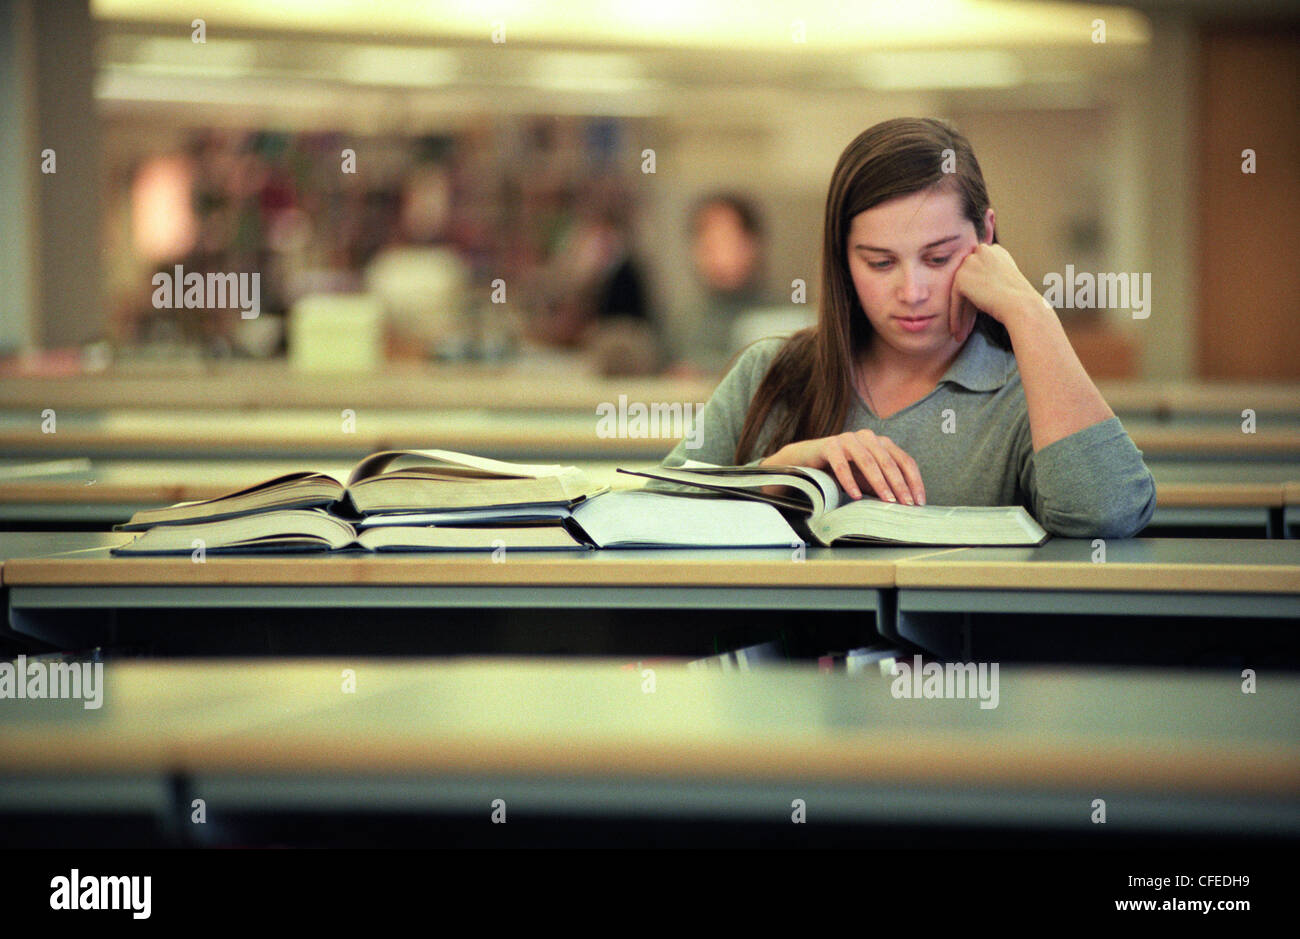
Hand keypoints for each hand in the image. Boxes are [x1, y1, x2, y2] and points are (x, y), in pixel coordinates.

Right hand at [763, 430, 924, 504]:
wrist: (808, 461)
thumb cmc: (843, 471)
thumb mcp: (867, 479)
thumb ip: (884, 486)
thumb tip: (905, 505)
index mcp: (881, 443)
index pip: (904, 461)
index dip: (914, 481)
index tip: (919, 501)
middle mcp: (868, 437)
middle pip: (889, 461)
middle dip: (899, 484)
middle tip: (905, 504)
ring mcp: (848, 439)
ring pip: (868, 461)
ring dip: (879, 483)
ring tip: (886, 501)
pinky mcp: (830, 445)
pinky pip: (841, 464)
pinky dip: (849, 481)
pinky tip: (855, 495)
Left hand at [948, 243, 1045, 339]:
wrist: (1023, 305)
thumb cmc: (1020, 300)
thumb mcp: (1005, 283)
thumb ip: (989, 280)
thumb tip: (973, 292)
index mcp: (994, 251)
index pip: (978, 274)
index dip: (976, 296)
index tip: (976, 314)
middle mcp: (981, 252)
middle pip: (968, 283)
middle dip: (967, 307)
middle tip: (966, 327)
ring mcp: (970, 263)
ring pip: (960, 293)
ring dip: (960, 315)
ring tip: (961, 334)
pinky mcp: (961, 278)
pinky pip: (954, 301)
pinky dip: (955, 317)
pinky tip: (957, 332)